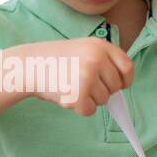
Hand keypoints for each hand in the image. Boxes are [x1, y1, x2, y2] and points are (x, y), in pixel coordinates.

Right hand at [19, 38, 133, 116]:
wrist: (28, 65)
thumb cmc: (55, 59)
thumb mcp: (83, 49)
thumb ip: (103, 61)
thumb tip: (121, 85)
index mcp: (100, 46)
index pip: (127, 67)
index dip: (125, 80)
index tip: (120, 86)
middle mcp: (97, 59)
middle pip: (115, 87)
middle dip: (102, 91)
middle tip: (81, 84)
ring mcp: (87, 77)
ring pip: (103, 100)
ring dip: (89, 99)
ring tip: (70, 86)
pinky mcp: (78, 94)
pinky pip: (90, 110)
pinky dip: (80, 108)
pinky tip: (67, 96)